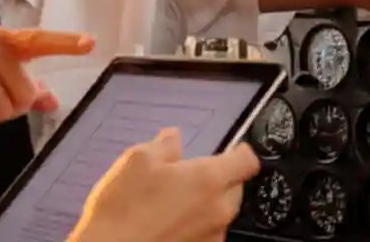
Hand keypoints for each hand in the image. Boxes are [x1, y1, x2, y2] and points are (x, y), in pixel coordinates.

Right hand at [70, 129, 259, 241]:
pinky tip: (166, 223)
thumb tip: (173, 138)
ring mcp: (211, 237)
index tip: (230, 150)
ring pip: (219, 212)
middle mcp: (217, 210)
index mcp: (207, 179)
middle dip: (217, 179)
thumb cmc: (122, 212)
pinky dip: (194, 226)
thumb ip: (163, 145)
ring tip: (169, 203)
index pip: (246, 160)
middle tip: (187, 177)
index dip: (238, 152)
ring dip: (204, 204)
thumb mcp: (137, 161)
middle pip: (235, 187)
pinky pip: (206, 233)